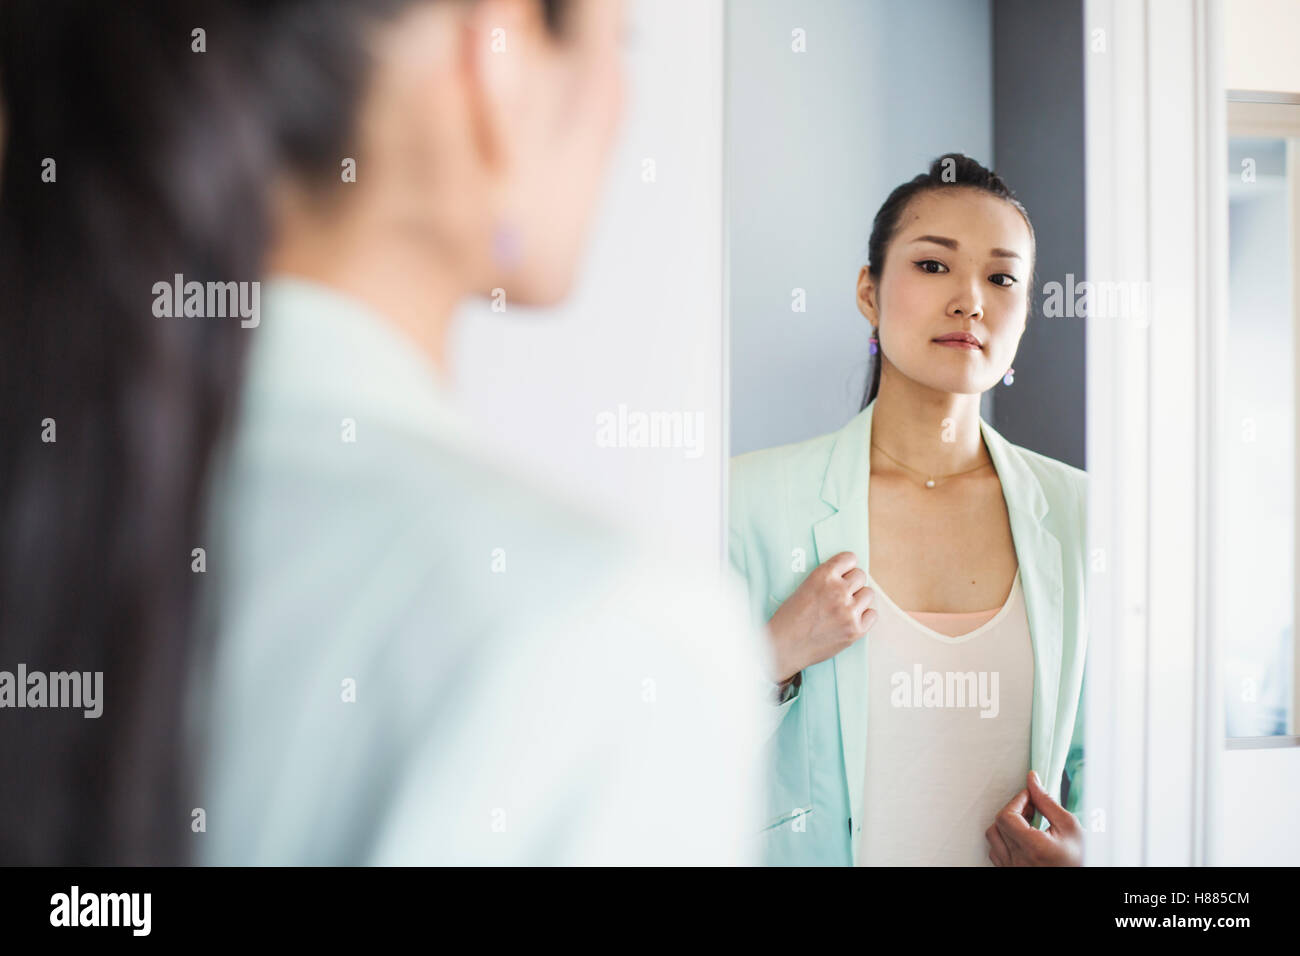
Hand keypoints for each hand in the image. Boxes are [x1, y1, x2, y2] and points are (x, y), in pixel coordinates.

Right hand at [766, 551, 876, 682]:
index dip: (846, 567)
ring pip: (869, 594)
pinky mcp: (855, 629)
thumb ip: (826, 580)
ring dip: (859, 599)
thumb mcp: (803, 587)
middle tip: (842, 594)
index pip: (850, 558)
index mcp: (823, 576)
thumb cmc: (789, 618)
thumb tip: (848, 576)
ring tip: (846, 608)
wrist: (784, 646)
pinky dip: (864, 617)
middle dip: (852, 584)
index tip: (844, 573)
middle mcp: (838, 590)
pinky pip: (872, 614)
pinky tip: (851, 620)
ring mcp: (849, 611)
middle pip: (861, 576)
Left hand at [986, 771, 1082, 865]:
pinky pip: (995, 852)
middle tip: (1031, 808)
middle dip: (1014, 810)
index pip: (1006, 816)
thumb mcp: (1069, 826)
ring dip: (1006, 825)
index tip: (1029, 796)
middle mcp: (1018, 860)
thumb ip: (1047, 802)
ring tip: (1026, 822)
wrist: (1085, 874)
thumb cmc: (1080, 858)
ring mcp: (1011, 868)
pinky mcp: (1009, 871)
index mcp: (1033, 847)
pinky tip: (1021, 837)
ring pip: (994, 837)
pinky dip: (1004, 840)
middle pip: (999, 824)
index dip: (1017, 801)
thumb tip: (1032, 780)